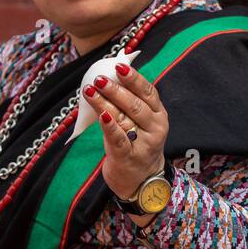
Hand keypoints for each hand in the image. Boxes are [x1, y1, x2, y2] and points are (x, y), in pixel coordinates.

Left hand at [84, 61, 169, 219]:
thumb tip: (109, 76)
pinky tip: (101, 115)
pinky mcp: (129, 157)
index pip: (148, 91)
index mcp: (158, 114)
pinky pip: (119, 139)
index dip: (134, 78)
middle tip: (98, 78)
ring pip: (124, 119)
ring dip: (105, 103)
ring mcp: (144, 143)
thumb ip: (130, 104)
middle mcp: (155, 127)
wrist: (143, 182)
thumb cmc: (137, 146)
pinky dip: (110, 126)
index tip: (119, 66)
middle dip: (116, 89)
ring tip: (90, 91)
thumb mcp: (140, 124)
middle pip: (135, 104)